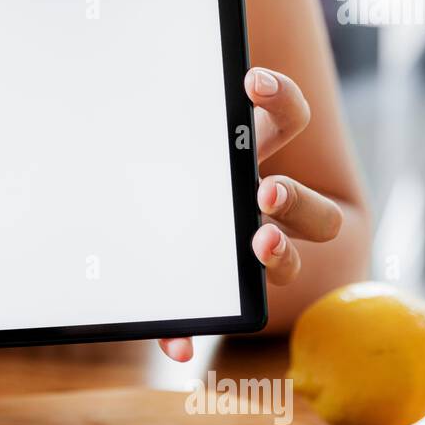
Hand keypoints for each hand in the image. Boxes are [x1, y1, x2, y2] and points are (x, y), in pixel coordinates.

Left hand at [158, 67, 343, 361]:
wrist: (108, 203)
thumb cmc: (139, 164)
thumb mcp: (143, 143)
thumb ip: (143, 123)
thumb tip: (139, 125)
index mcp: (246, 156)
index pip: (287, 120)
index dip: (280, 98)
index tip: (248, 80)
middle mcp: (259, 206)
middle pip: (316, 211)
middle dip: (298, 201)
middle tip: (264, 193)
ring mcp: (245, 249)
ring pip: (290, 261)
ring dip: (282, 258)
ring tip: (259, 246)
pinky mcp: (217, 292)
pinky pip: (213, 317)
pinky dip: (188, 331)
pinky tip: (174, 344)